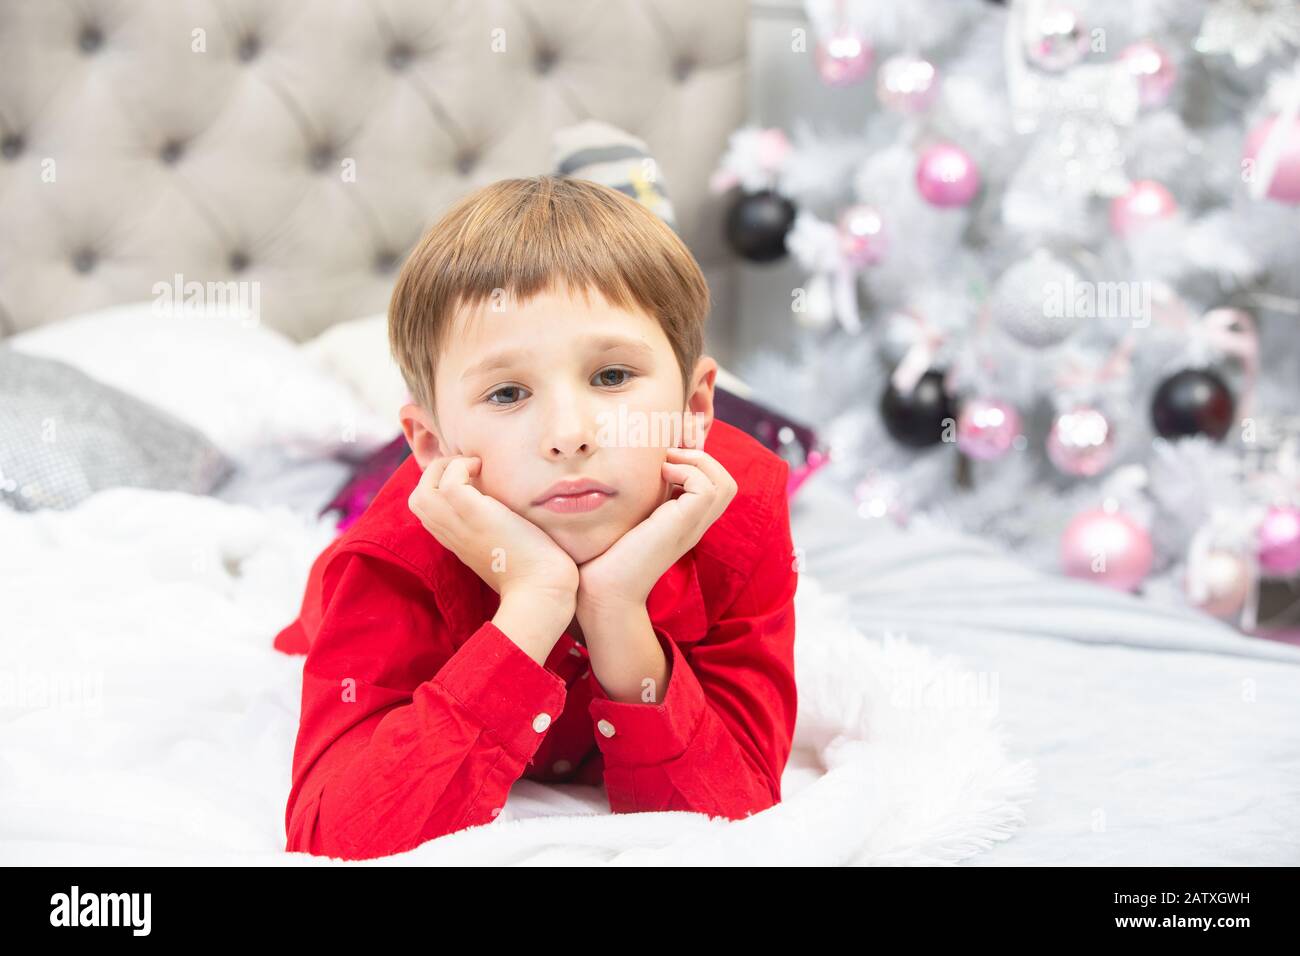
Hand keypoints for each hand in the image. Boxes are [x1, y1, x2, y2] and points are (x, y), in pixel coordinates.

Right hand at [408, 455, 578, 612]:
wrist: (542, 588)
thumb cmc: (533, 569)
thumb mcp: (504, 544)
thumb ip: (493, 528)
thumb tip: (501, 505)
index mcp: (457, 541)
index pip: (428, 511)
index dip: (439, 487)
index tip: (467, 477)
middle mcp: (451, 534)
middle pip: (417, 499)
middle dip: (436, 473)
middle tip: (467, 468)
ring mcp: (459, 525)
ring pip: (423, 490)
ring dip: (445, 467)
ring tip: (473, 466)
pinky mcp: (474, 515)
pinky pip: (448, 482)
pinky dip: (460, 466)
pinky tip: (483, 468)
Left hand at [576, 446, 737, 620]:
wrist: (603, 590)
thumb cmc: (603, 557)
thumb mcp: (625, 519)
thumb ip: (636, 499)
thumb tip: (622, 467)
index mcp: (685, 522)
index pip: (714, 486)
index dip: (696, 463)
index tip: (664, 458)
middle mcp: (694, 525)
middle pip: (726, 483)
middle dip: (701, 457)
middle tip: (667, 456)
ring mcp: (692, 526)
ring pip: (724, 483)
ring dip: (697, 461)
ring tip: (666, 463)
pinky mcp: (683, 525)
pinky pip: (706, 487)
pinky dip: (687, 471)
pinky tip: (660, 475)